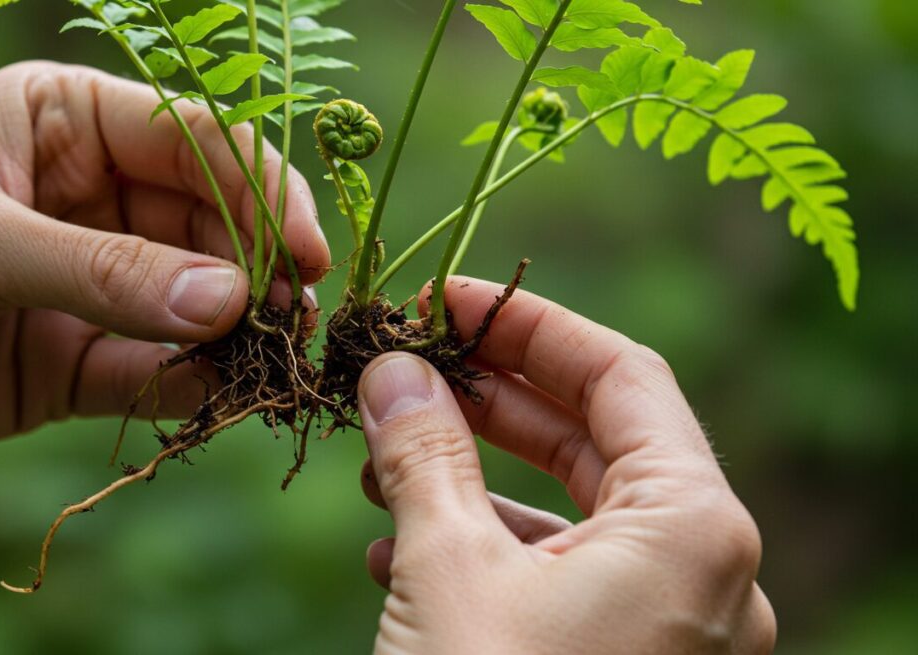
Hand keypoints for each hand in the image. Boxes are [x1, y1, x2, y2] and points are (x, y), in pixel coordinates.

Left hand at [0, 61, 327, 455]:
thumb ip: (103, 273)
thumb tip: (230, 303)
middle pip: (213, 227)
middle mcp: (92, 197)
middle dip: (257, 270)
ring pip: (193, 303)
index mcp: (70, 123)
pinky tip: (214, 394)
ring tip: (270, 361)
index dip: (262, 193)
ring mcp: (88, 283)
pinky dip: (188, 385)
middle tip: (291, 320)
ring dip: (234, 332)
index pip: (197, 144)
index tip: (303, 254)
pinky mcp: (74, 362)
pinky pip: (153, 371)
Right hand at [355, 278, 774, 653]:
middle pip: (596, 440)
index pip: (621, 376)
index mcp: (694, 532)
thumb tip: (392, 369)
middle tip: (410, 367)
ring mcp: (672, 626)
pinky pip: (563, 579)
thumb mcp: (447, 565)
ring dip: (470, 481)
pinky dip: (486, 551)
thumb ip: (424, 452)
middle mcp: (705, 576)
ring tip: (382, 467)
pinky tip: (395, 552)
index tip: (445, 301)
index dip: (527, 325)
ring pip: (571, 514)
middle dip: (490, 401)